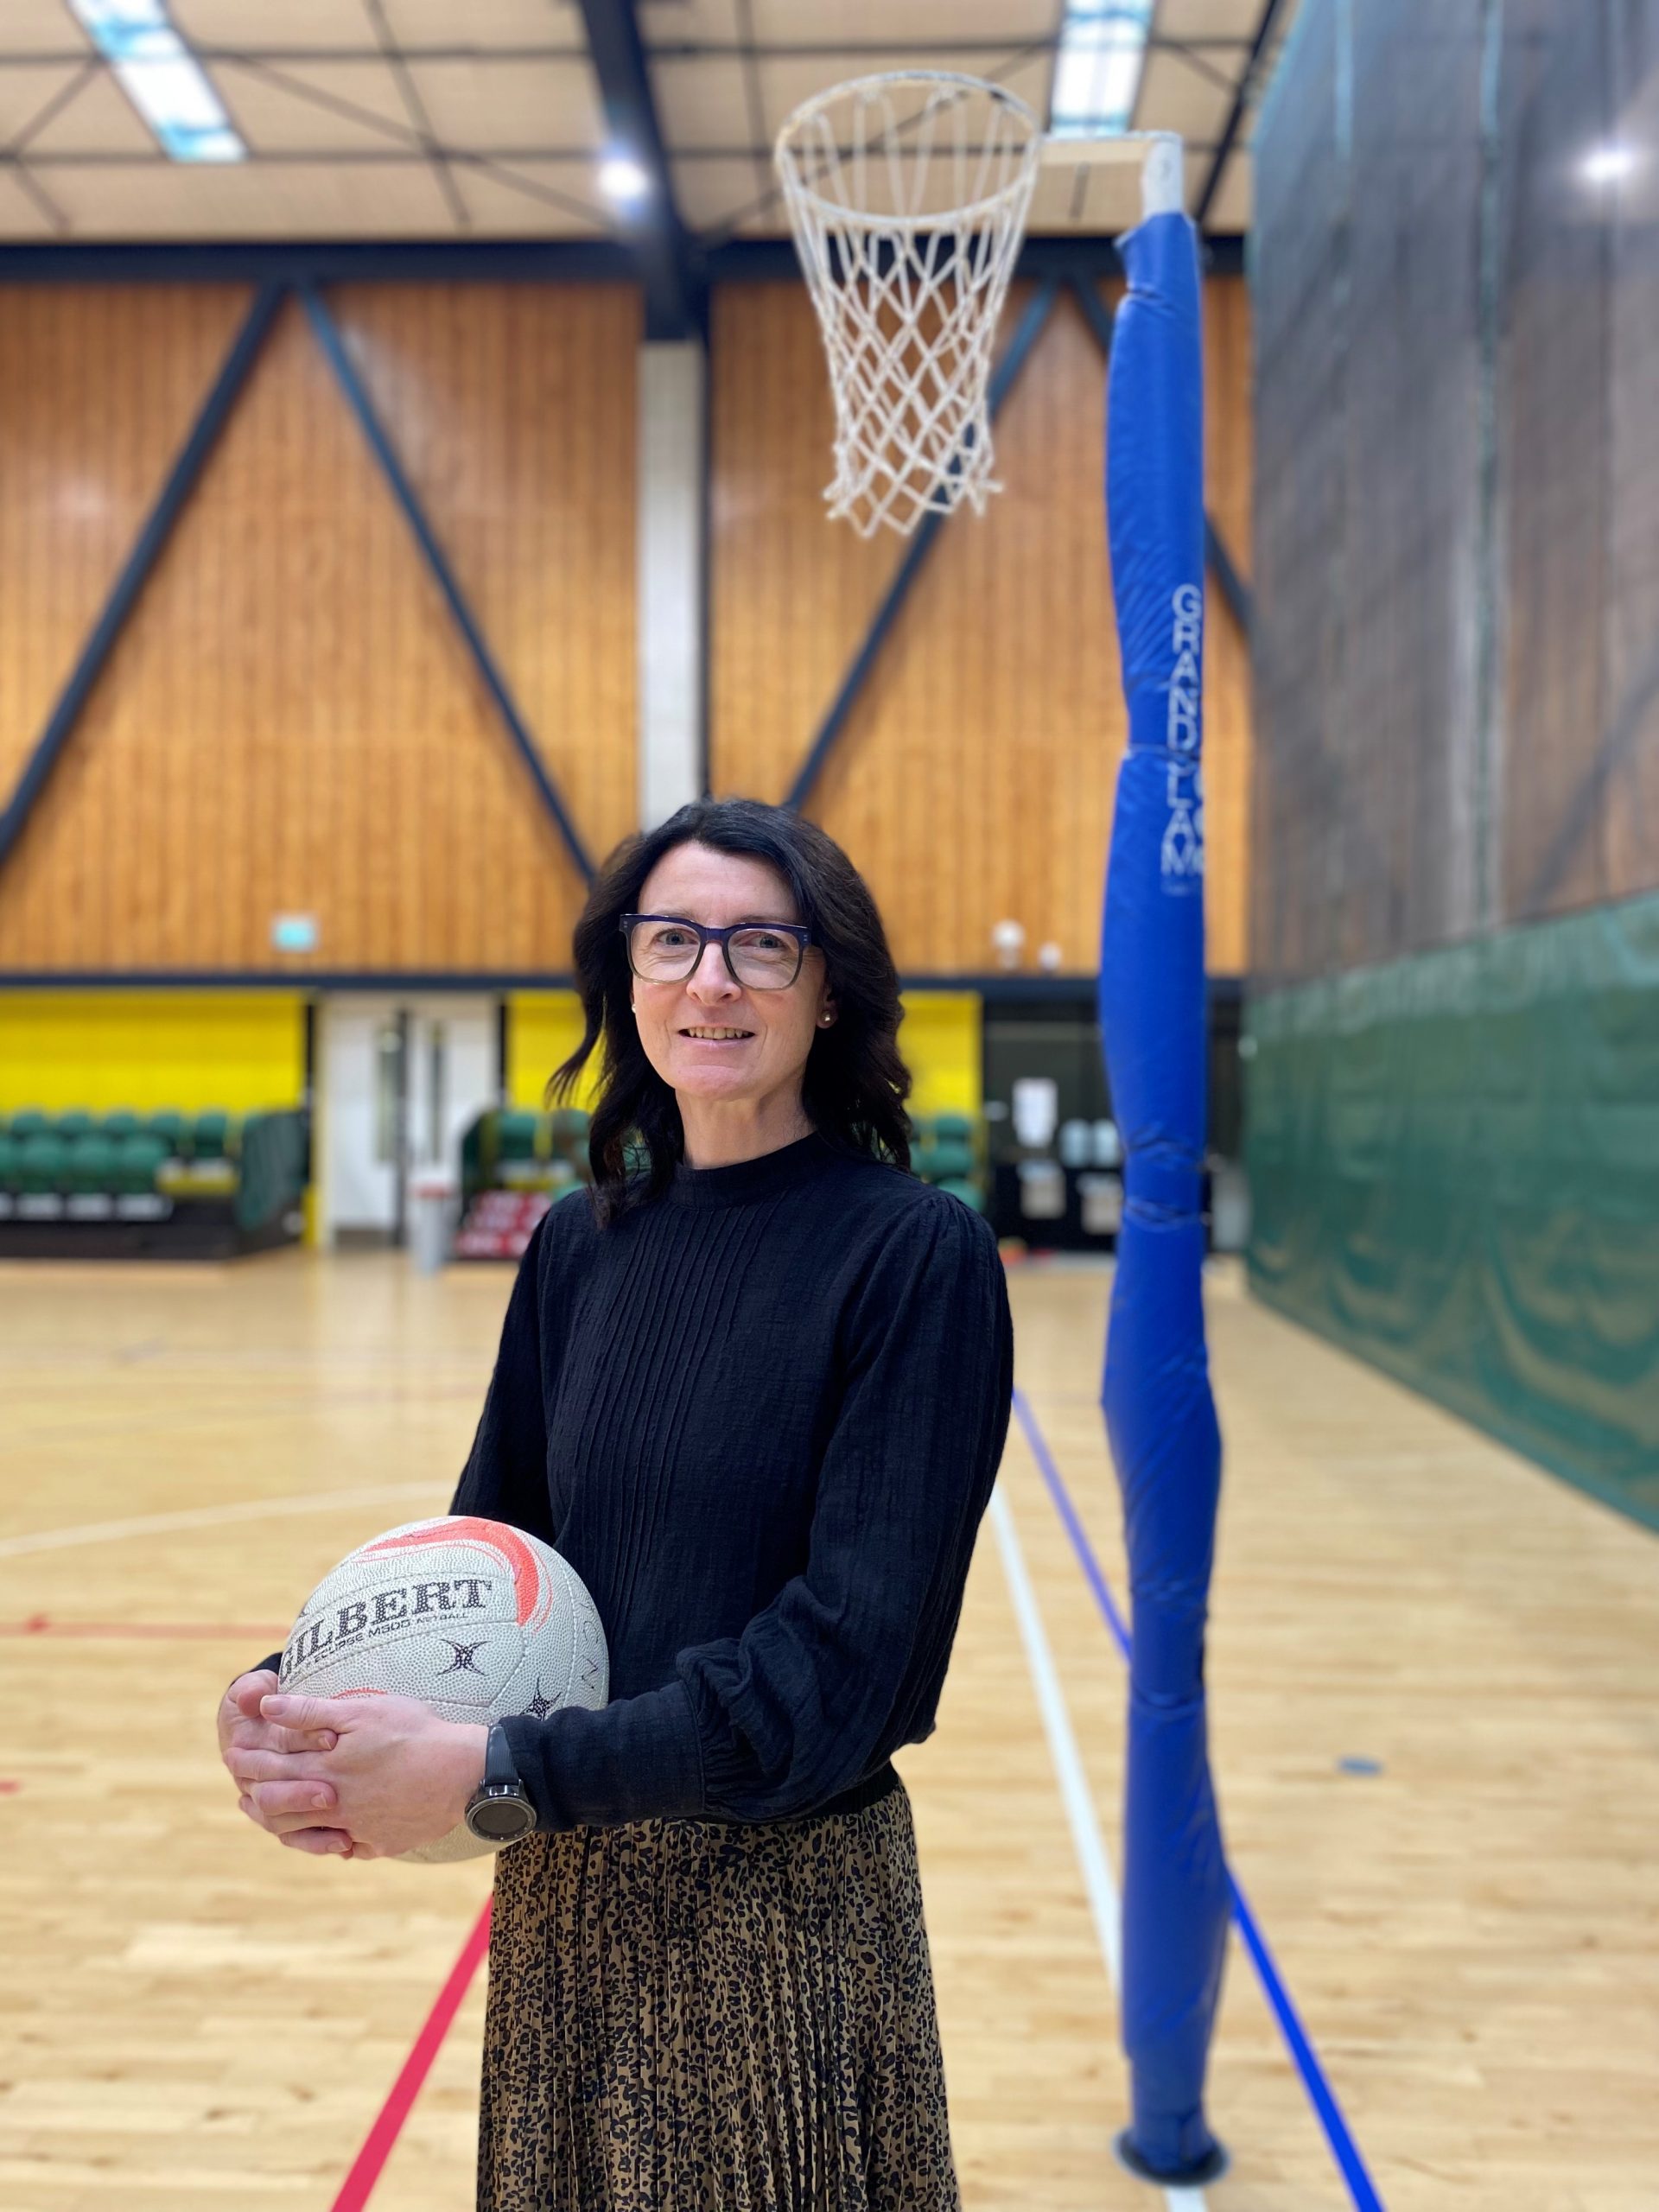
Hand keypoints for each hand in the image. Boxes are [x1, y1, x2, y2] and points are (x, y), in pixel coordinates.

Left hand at [231, 1692, 488, 1861]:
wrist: (464, 1773)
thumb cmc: (414, 1733)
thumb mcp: (361, 1711)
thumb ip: (310, 1711)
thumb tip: (268, 1707)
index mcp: (326, 1772)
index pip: (272, 1769)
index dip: (249, 1761)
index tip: (232, 1755)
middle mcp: (335, 1806)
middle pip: (281, 1807)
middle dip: (256, 1795)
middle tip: (242, 1790)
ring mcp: (357, 1829)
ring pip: (305, 1833)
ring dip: (282, 1823)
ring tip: (270, 1816)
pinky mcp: (380, 1843)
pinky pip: (344, 1848)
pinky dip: (326, 1843)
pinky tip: (325, 1836)